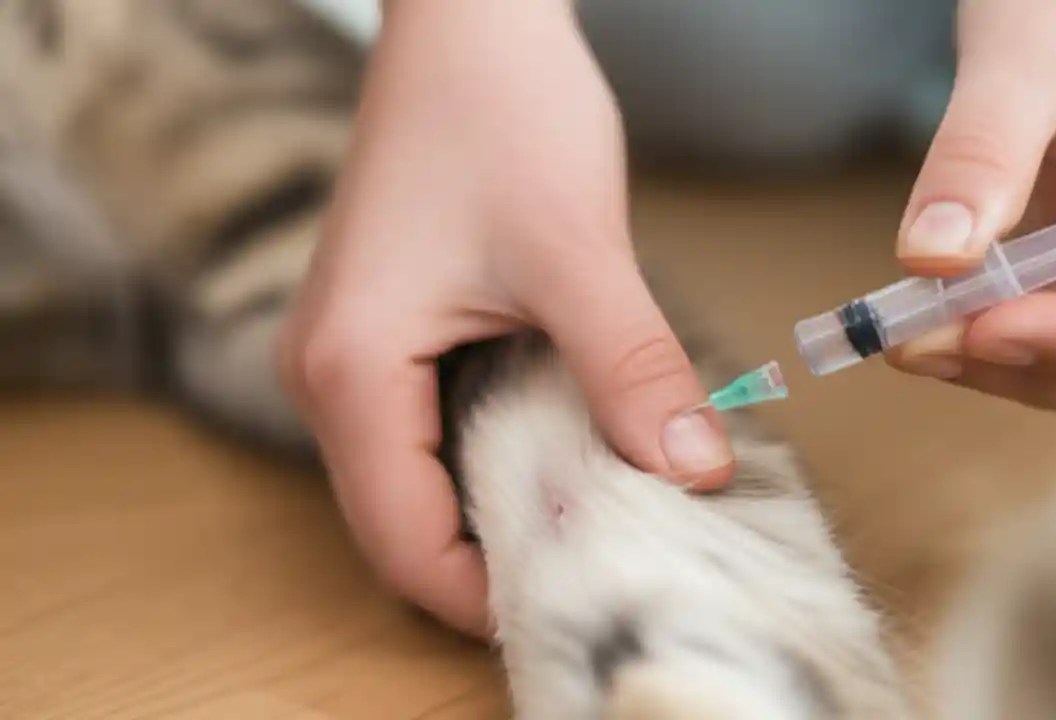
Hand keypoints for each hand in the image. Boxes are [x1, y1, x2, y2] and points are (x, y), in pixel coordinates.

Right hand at [277, 0, 732, 636]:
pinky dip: (499, 454)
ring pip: (423, 481)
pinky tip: (572, 445)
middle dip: (500, 558)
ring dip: (504, 506)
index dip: (487, 594)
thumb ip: (630, 370)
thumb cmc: (500, 110)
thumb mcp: (576, 254)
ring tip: (598, 513)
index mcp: (352, 370)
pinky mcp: (389, 331)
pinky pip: (435, 429)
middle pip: (406, 524)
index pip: (404, 543)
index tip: (585, 597)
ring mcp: (354, 354)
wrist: (471, 20)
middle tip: (606, 562)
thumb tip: (692, 471)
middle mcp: (331, 375)